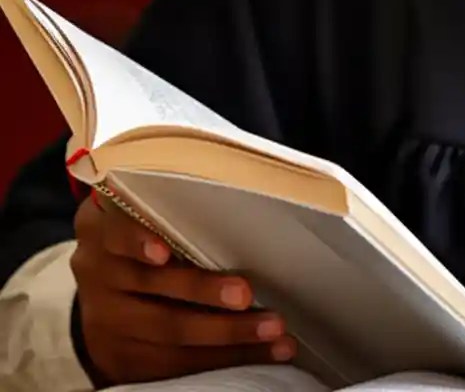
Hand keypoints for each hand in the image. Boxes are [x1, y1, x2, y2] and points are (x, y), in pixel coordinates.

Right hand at [70, 194, 297, 385]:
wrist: (106, 292)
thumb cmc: (147, 235)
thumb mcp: (143, 211)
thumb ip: (174, 204)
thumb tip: (245, 192)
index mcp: (101, 228)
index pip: (114, 232)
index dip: (136, 241)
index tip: (163, 252)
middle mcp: (97, 273)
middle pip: (150, 286)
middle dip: (202, 292)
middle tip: (246, 294)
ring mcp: (106, 319)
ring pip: (167, 332)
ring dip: (226, 334)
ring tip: (274, 332)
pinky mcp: (123, 357)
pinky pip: (175, 365)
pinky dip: (223, 360)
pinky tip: (262, 354)